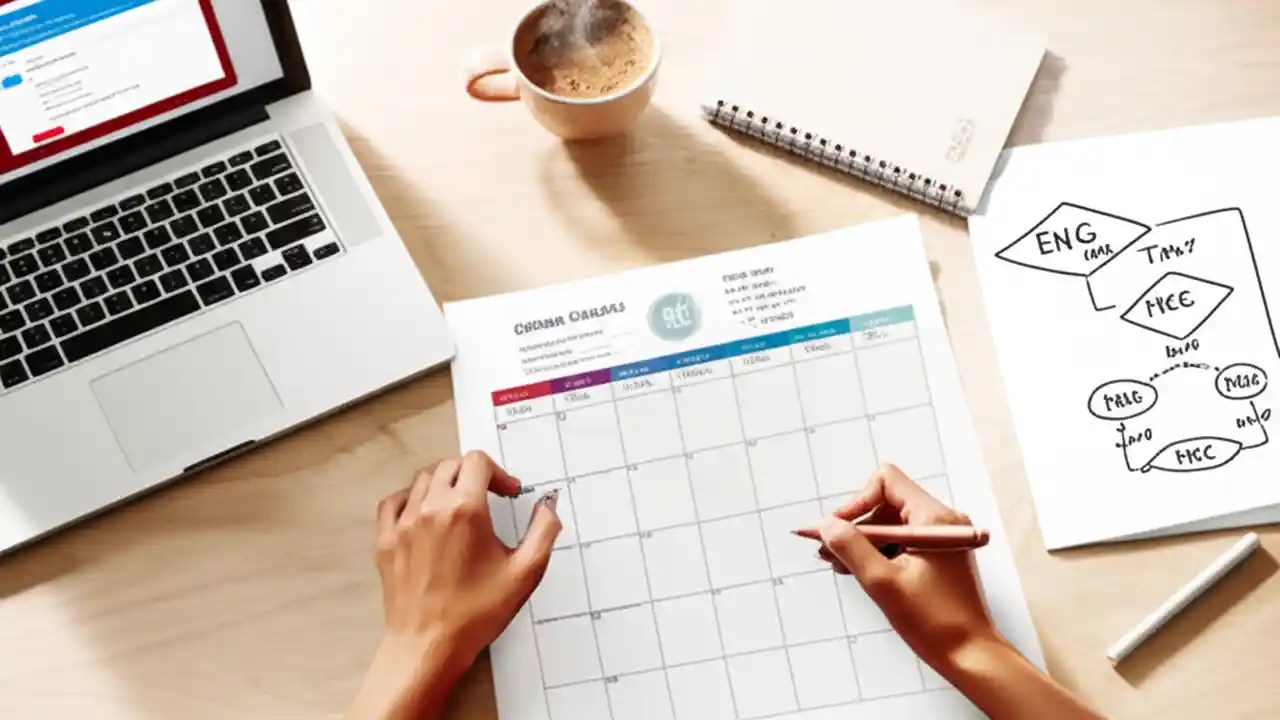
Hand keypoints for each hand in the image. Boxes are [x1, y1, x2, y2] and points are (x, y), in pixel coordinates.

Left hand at [348, 452, 560, 719]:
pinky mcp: (386, 541)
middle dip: (473, 474)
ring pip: (423, 480)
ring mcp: (404, 524)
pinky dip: (410, 498)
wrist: (428, 646)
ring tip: (459, 504)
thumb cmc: (474, 615)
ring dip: (445, 483)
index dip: (499, 473)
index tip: (508, 492)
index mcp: (465, 511)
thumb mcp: (524, 574)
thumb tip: (547, 505)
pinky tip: (423, 511)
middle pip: (450, 465)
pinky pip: (394, 502)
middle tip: (488, 495)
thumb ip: (543, 531)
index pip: (478, 462)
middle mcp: (431, 509)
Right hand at [811, 464, 996, 668]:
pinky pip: (902, 540)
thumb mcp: (883, 583)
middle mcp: (942, 520)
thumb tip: (827, 525)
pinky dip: (880, 551)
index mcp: (934, 519)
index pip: (886, 482)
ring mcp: (942, 537)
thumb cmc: (935, 622)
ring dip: (864, 541)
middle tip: (829, 550)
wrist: (970, 655)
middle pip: (886, 502)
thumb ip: (851, 548)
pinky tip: (860, 569)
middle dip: (856, 525)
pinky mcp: (940, 553)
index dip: (855, 501)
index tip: (837, 528)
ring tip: (840, 564)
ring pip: (892, 522)